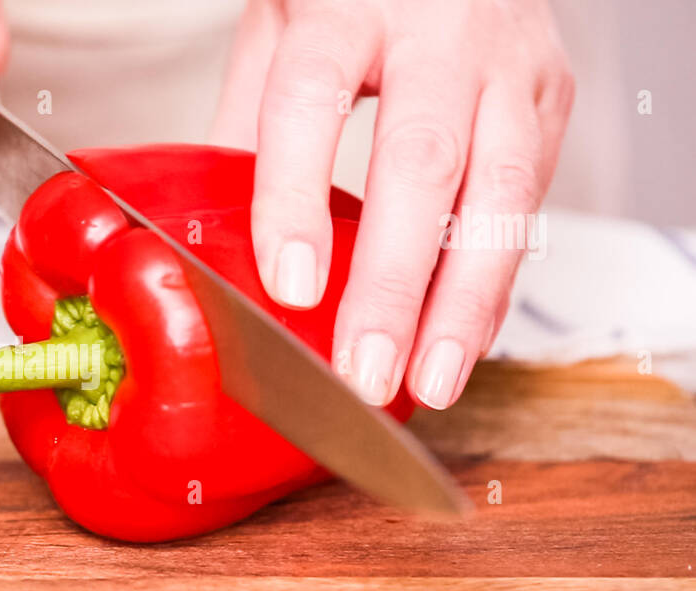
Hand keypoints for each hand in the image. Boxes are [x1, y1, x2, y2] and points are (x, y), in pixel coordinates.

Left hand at [211, 0, 573, 408]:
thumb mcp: (278, 23)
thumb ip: (250, 119)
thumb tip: (211, 232)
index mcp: (346, 3)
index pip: (311, 103)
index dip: (297, 201)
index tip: (290, 287)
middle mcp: (440, 30)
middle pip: (422, 164)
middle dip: (394, 283)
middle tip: (364, 371)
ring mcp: (509, 62)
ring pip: (501, 194)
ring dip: (465, 303)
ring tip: (430, 381)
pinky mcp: (550, 95)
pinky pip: (529, 203)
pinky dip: (495, 282)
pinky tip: (463, 339)